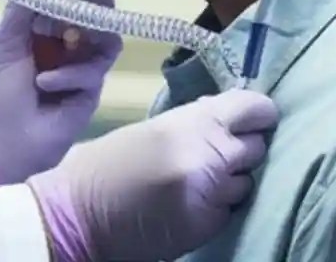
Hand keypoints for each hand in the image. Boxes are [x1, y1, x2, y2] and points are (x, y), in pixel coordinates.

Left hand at [0, 0, 121, 190]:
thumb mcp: (5, 46)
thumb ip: (20, 7)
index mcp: (44, 31)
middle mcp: (68, 47)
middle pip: (98, 15)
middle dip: (93, 3)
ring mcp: (82, 69)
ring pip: (107, 40)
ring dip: (85, 37)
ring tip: (65, 40)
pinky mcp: (91, 94)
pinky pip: (94, 72)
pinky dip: (71, 74)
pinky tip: (45, 83)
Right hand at [27, 89, 278, 261]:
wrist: (76, 216)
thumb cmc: (102, 166)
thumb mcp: (148, 131)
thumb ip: (190, 123)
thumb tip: (222, 117)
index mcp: (187, 124)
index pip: (252, 110)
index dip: (258, 113)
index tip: (255, 118)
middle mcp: (208, 158)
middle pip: (256, 147)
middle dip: (242, 149)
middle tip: (218, 152)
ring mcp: (211, 195)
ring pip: (246, 182)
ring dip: (231, 180)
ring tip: (199, 181)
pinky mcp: (208, 227)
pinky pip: (230, 209)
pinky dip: (217, 206)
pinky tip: (190, 203)